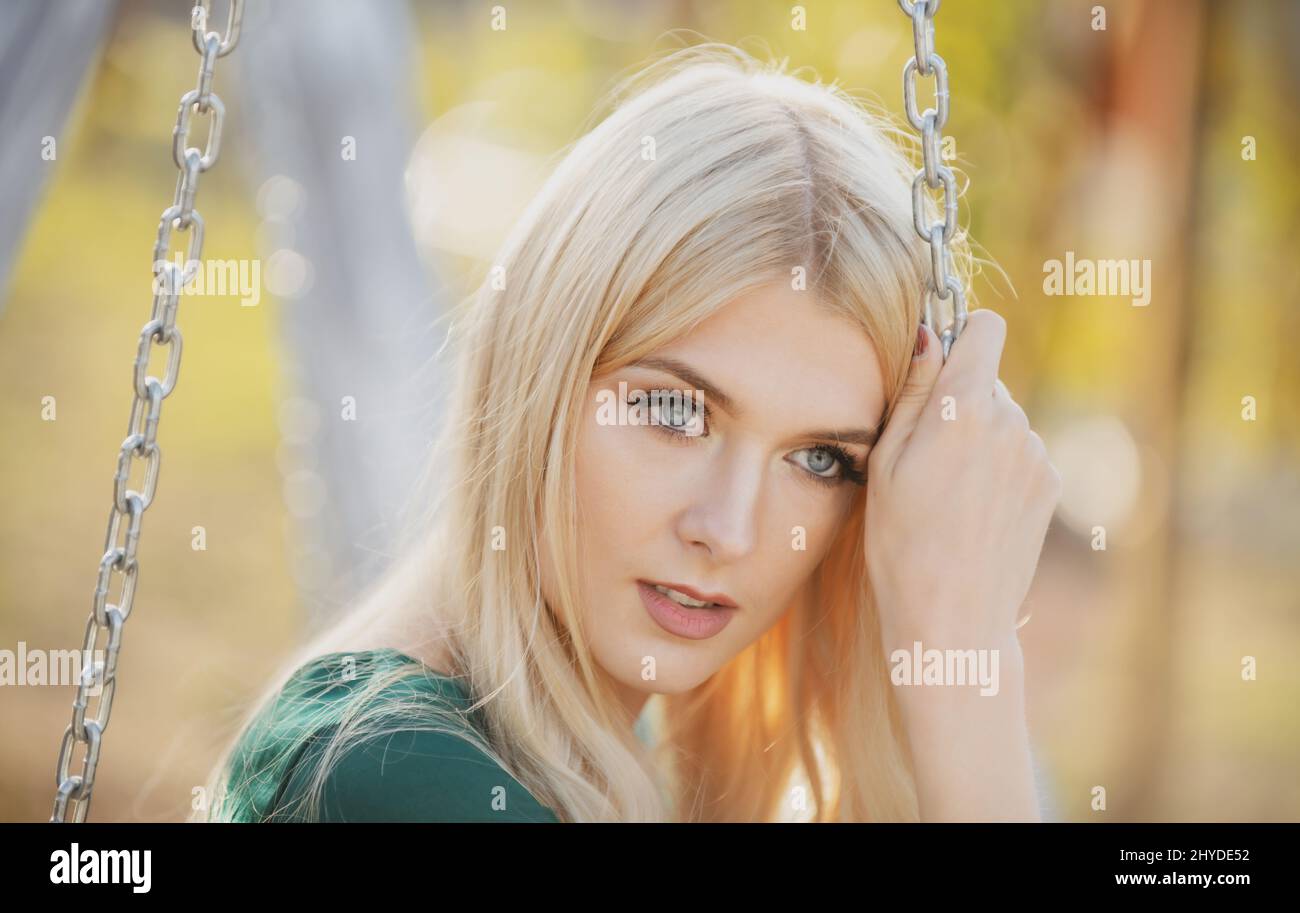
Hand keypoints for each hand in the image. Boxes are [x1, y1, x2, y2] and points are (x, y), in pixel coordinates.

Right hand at [863, 309, 1060, 652]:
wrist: (953, 615)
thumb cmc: (902, 542)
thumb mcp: (887, 461)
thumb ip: (915, 391)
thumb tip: (930, 335)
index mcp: (965, 409)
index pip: (985, 327)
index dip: (962, 333)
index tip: (940, 360)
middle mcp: (1012, 422)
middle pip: (988, 381)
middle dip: (960, 402)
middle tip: (924, 456)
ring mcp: (1037, 455)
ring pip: (1004, 420)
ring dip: (980, 439)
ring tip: (948, 495)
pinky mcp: (1051, 486)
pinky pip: (1021, 454)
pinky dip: (1000, 470)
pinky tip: (974, 512)